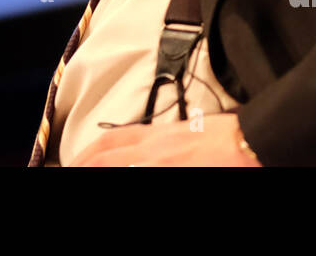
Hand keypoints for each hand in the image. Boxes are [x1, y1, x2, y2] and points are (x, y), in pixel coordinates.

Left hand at [69, 113, 261, 165]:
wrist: (250, 142)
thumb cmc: (224, 136)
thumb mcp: (183, 133)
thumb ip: (156, 142)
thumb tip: (137, 153)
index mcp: (154, 136)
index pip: (108, 142)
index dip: (85, 152)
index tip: (72, 161)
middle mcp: (151, 150)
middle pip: (103, 157)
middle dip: (80, 165)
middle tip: (66, 171)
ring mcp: (159, 165)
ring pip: (114, 167)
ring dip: (93, 171)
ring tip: (76, 175)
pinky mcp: (172, 174)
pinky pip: (136, 176)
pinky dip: (119, 176)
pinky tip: (112, 182)